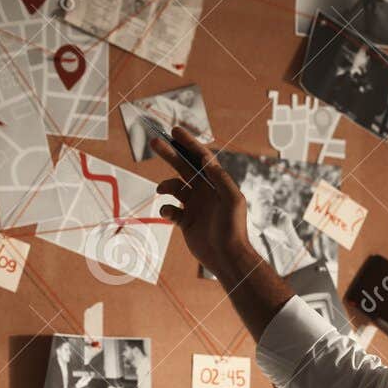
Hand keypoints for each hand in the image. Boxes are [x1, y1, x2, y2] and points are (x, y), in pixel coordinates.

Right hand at [151, 125, 254, 282]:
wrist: (226, 256)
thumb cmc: (233, 228)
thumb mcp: (232, 200)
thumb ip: (220, 179)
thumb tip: (207, 160)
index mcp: (217, 184)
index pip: (201, 159)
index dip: (189, 144)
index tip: (175, 131)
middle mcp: (205, 192)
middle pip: (184, 167)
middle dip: (170, 154)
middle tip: (154, 142)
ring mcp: (194, 206)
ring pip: (174, 187)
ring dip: (166, 185)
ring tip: (162, 189)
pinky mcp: (185, 221)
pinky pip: (170, 209)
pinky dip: (165, 209)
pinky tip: (168, 213)